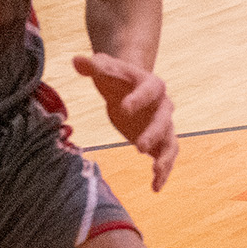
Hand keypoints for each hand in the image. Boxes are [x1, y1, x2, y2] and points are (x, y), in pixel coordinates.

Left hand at [73, 51, 177, 190]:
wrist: (128, 85)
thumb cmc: (115, 77)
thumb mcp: (104, 69)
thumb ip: (93, 66)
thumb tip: (76, 60)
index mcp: (152, 84)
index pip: (149, 90)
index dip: (139, 99)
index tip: (123, 108)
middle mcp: (163, 106)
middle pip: (163, 120)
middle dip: (153, 133)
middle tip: (139, 147)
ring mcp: (163, 125)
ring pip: (170, 142)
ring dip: (165, 157)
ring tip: (156, 172)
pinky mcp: (159, 141)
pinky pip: (166, 156)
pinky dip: (163, 172)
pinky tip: (154, 188)